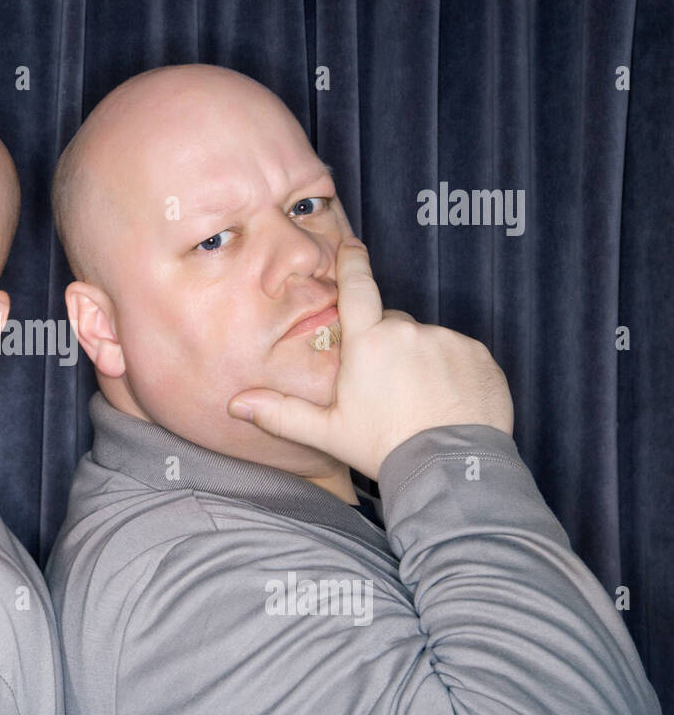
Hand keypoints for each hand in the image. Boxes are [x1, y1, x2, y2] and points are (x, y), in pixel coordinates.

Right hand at [226, 238, 513, 480]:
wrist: (450, 469)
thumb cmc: (384, 448)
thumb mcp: (328, 431)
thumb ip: (281, 413)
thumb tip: (236, 403)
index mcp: (368, 342)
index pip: (358, 287)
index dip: (353, 262)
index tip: (352, 244)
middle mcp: (408, 332)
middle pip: (390, 324)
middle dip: (384, 345)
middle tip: (384, 388)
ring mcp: (447, 341)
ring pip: (424, 340)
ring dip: (418, 360)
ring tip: (417, 400)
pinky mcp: (479, 355)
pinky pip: (458, 353)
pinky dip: (450, 370)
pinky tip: (444, 400)